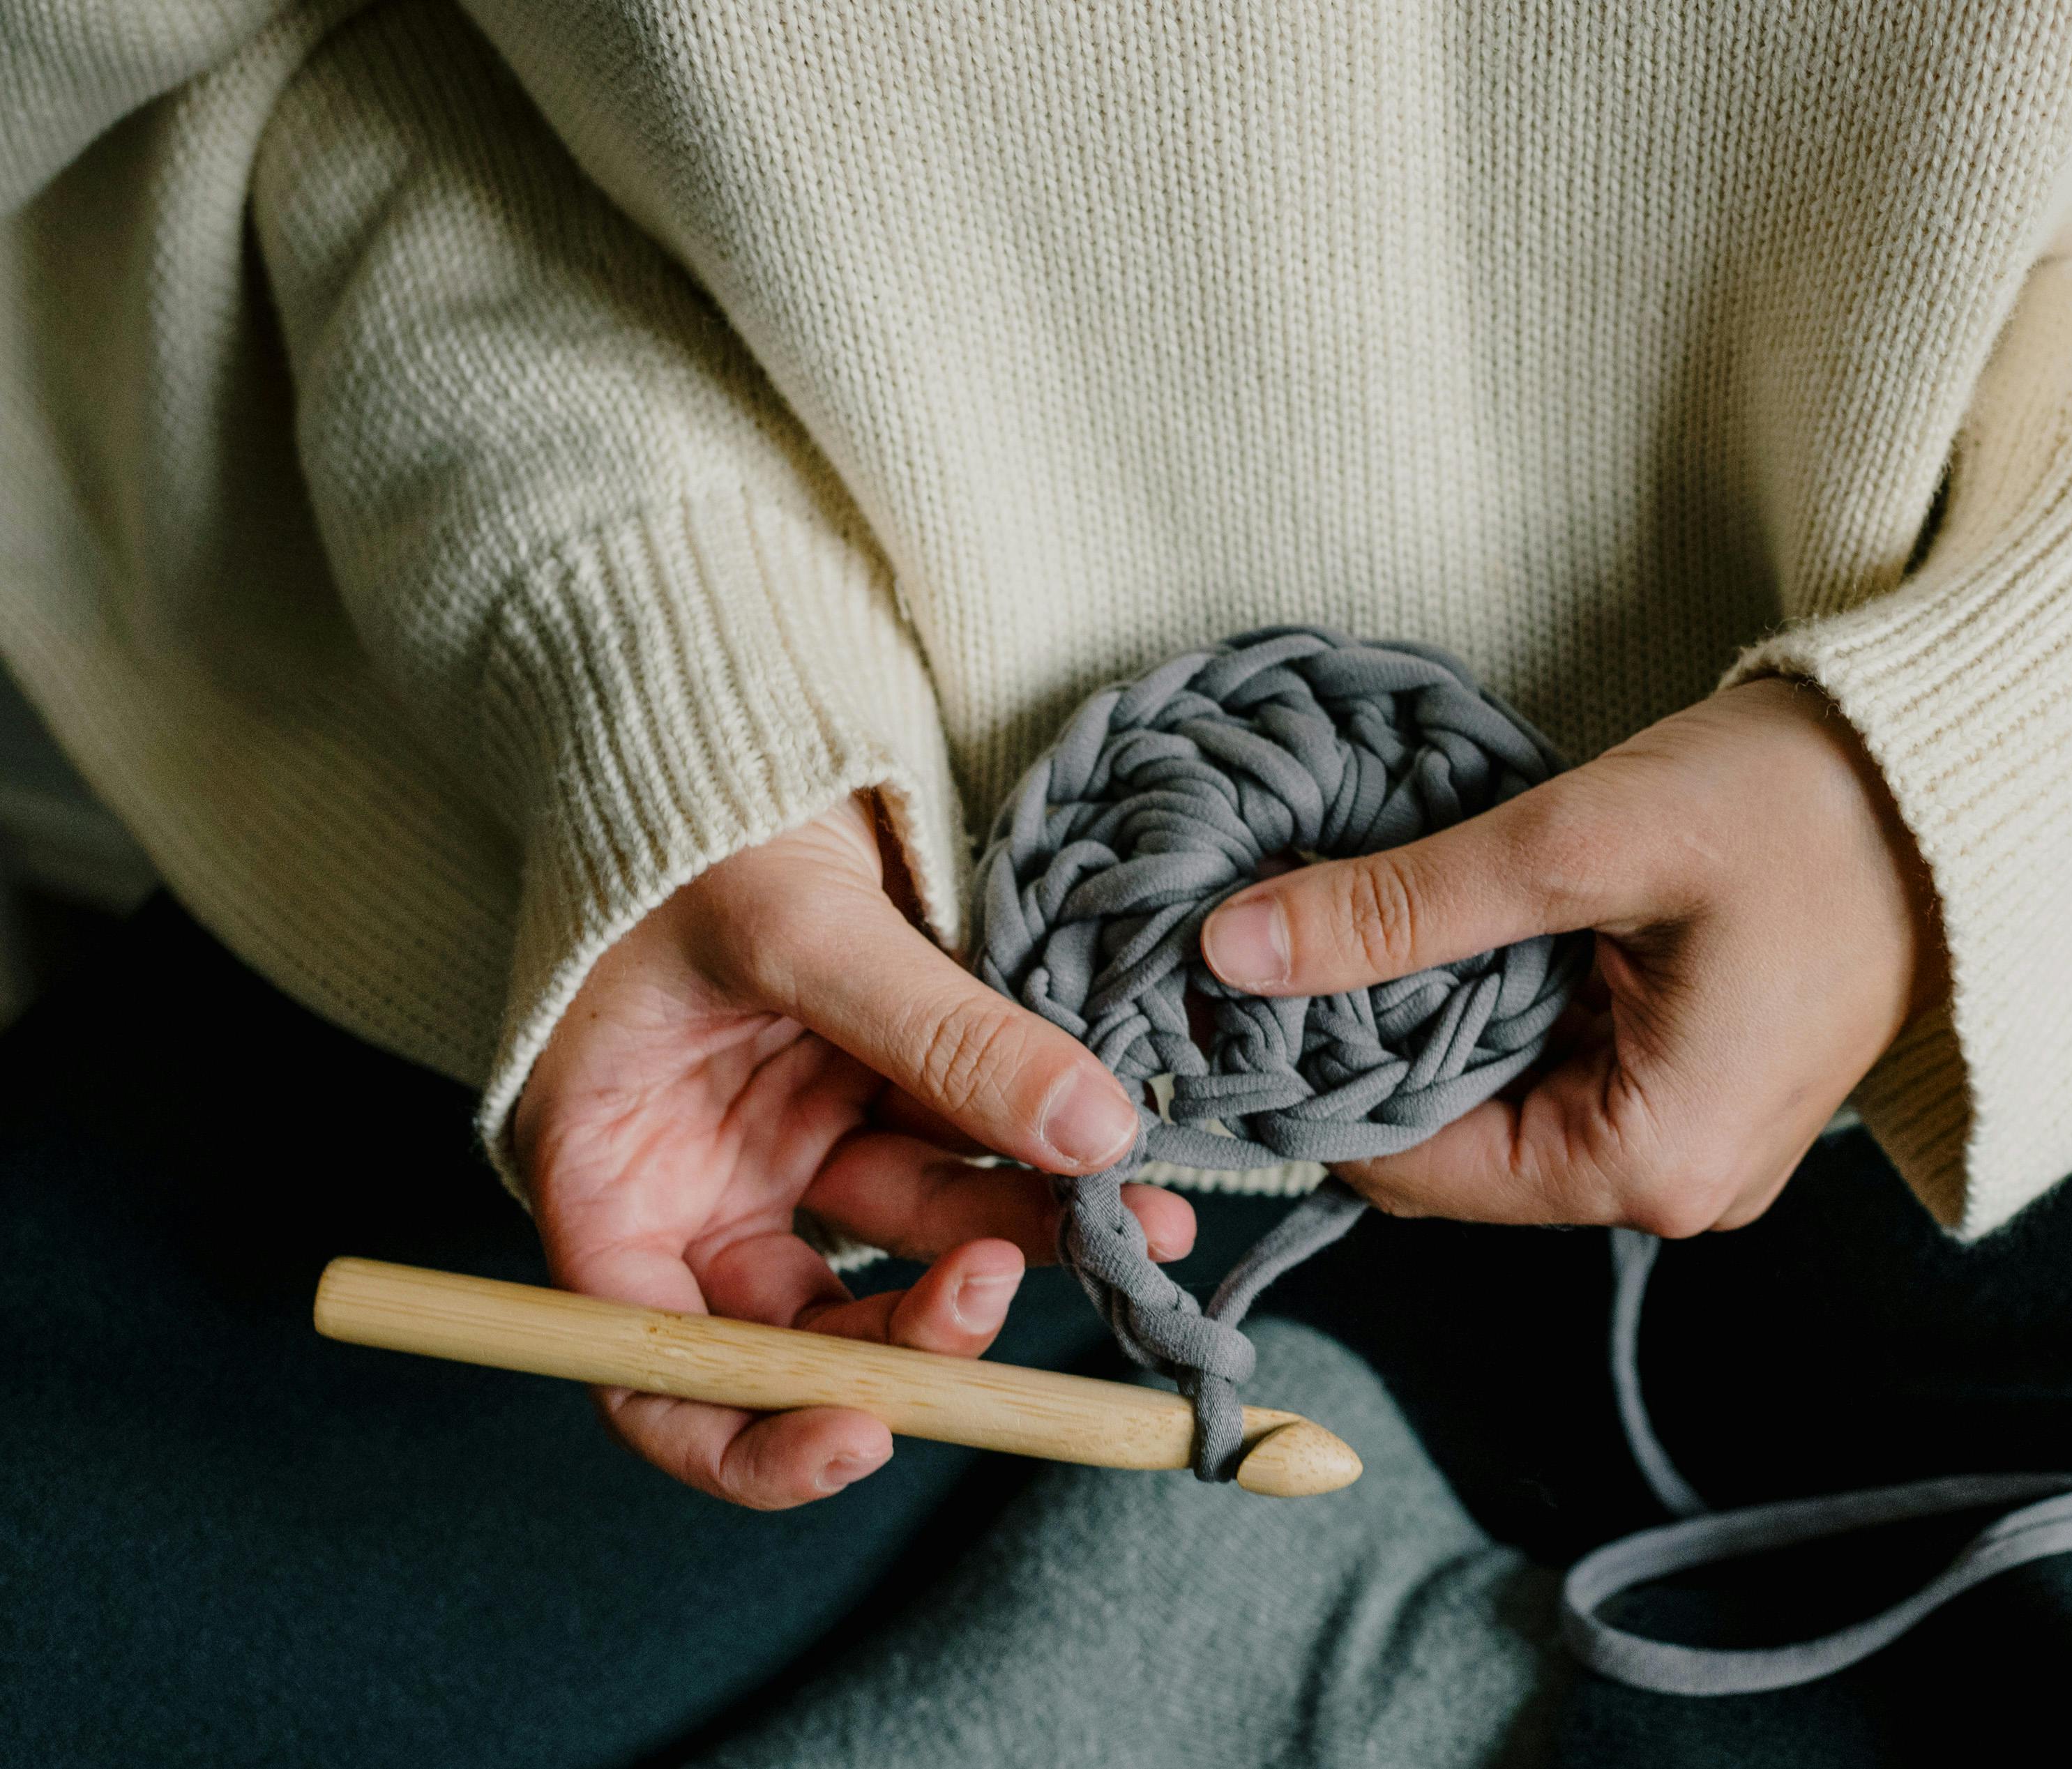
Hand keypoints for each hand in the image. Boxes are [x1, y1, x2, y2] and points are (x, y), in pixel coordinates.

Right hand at [512, 791, 1193, 1508]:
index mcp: (610, 1180)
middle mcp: (699, 1190)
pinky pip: (964, 1157)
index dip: (748, 1438)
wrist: (727, 716)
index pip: (649, 1374)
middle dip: (923, 1332)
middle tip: (1014, 1273)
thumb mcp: (798, 926)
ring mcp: (794, 1147)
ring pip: (913, 1243)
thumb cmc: (693, 818)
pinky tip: (1123, 1166)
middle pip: (804, 1333)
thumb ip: (938, 1035)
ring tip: (1137, 1218)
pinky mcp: (878, 1098)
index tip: (864, 1435)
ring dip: (1020, 1239)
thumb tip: (1091, 1136)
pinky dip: (1038, 1166)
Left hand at [1197, 679, 1945, 1235]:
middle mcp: (1673, 1187)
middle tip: (1276, 939)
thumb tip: (1235, 949)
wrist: (1958, 772)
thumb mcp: (1580, 843)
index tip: (1228, 992)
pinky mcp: (1699, 1085)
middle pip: (1450, 1150)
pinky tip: (1453, 927)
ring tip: (1357, 918)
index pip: (1411, 1169)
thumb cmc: (1800, 806)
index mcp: (1649, 1165)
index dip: (1309, 1083)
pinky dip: (1493, 1006)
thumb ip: (1401, 907)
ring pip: (1498, 1107)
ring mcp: (1694, 1144)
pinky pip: (1558, 1071)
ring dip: (1424, 1021)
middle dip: (1360, 1051)